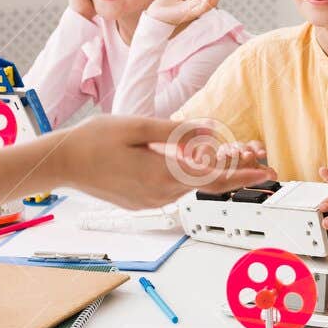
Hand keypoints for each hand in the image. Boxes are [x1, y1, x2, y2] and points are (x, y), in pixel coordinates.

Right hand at [61, 116, 270, 207]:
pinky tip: (188, 158)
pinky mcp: (141, 201)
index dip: (242, 174)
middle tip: (255, 155)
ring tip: (228, 152)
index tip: (264, 171)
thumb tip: (211, 134)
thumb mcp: (139, 126)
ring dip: (209, 170)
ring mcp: (150, 200)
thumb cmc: (95, 140)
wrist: (63, 163)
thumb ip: (177, 131)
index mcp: (162, 175)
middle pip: (206, 183)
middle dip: (233, 169)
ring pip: (189, 185)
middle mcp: (159, 194)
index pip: (213, 177)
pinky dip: (186, 174)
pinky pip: (172, 188)